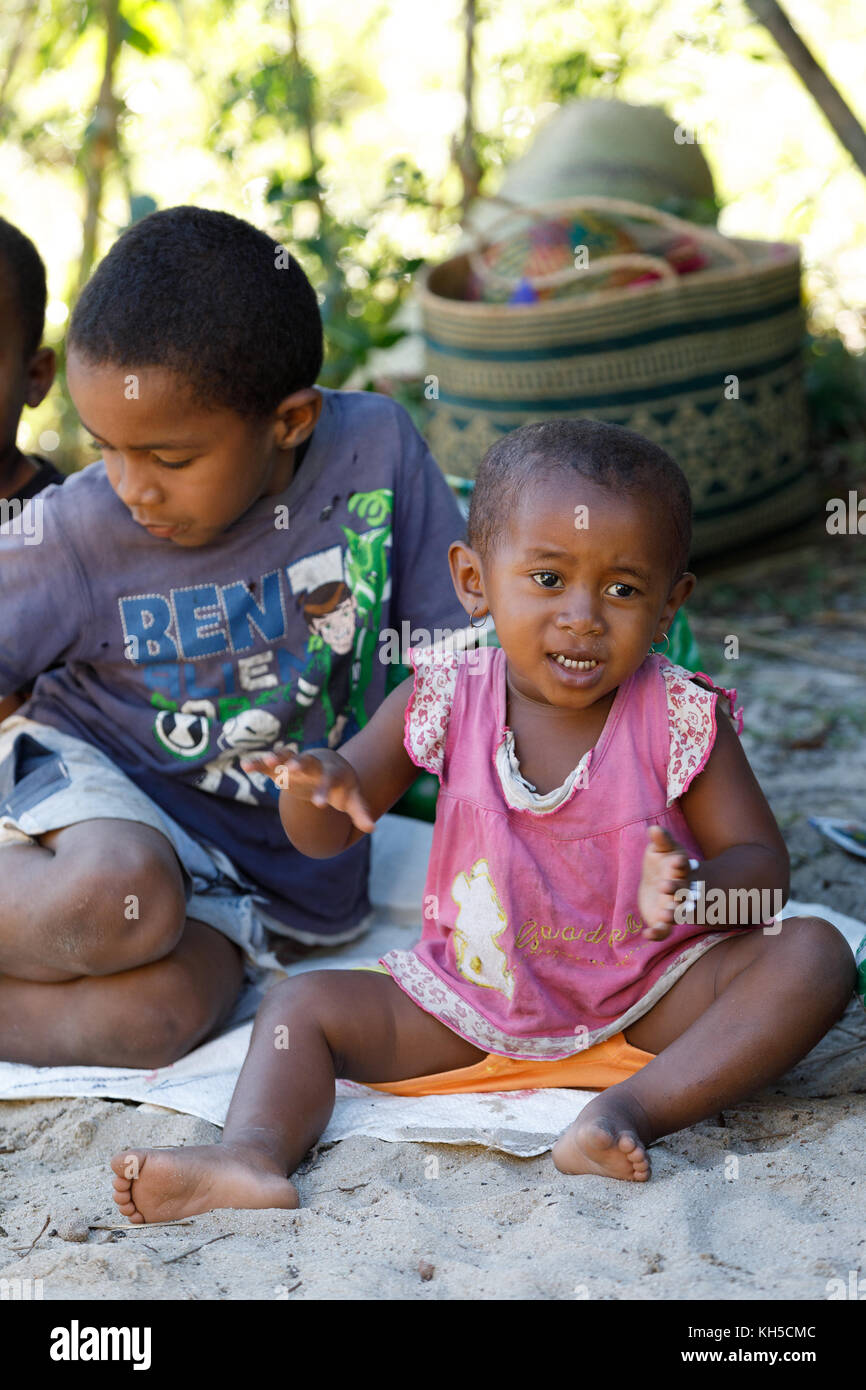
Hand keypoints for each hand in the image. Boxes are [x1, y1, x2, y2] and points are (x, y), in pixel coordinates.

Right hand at [240, 748, 375, 833]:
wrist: (329, 765)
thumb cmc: (341, 786)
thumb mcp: (351, 798)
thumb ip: (360, 812)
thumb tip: (372, 828)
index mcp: (332, 773)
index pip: (330, 780)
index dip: (325, 791)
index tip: (320, 805)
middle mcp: (314, 765)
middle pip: (307, 761)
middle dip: (300, 764)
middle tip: (292, 768)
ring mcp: (297, 763)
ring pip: (286, 756)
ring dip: (276, 757)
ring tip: (265, 761)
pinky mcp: (282, 767)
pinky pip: (269, 763)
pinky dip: (258, 763)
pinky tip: (245, 765)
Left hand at [638, 825, 691, 940]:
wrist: (660, 882)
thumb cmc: (663, 862)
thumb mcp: (661, 849)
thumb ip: (661, 840)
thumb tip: (654, 829)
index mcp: (680, 871)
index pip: (682, 867)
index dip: (680, 864)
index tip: (678, 861)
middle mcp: (680, 891)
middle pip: (682, 892)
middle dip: (676, 890)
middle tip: (665, 886)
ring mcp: (673, 906)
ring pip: (676, 913)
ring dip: (672, 915)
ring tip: (665, 915)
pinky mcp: (664, 921)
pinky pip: (663, 930)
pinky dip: (657, 933)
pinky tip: (646, 935)